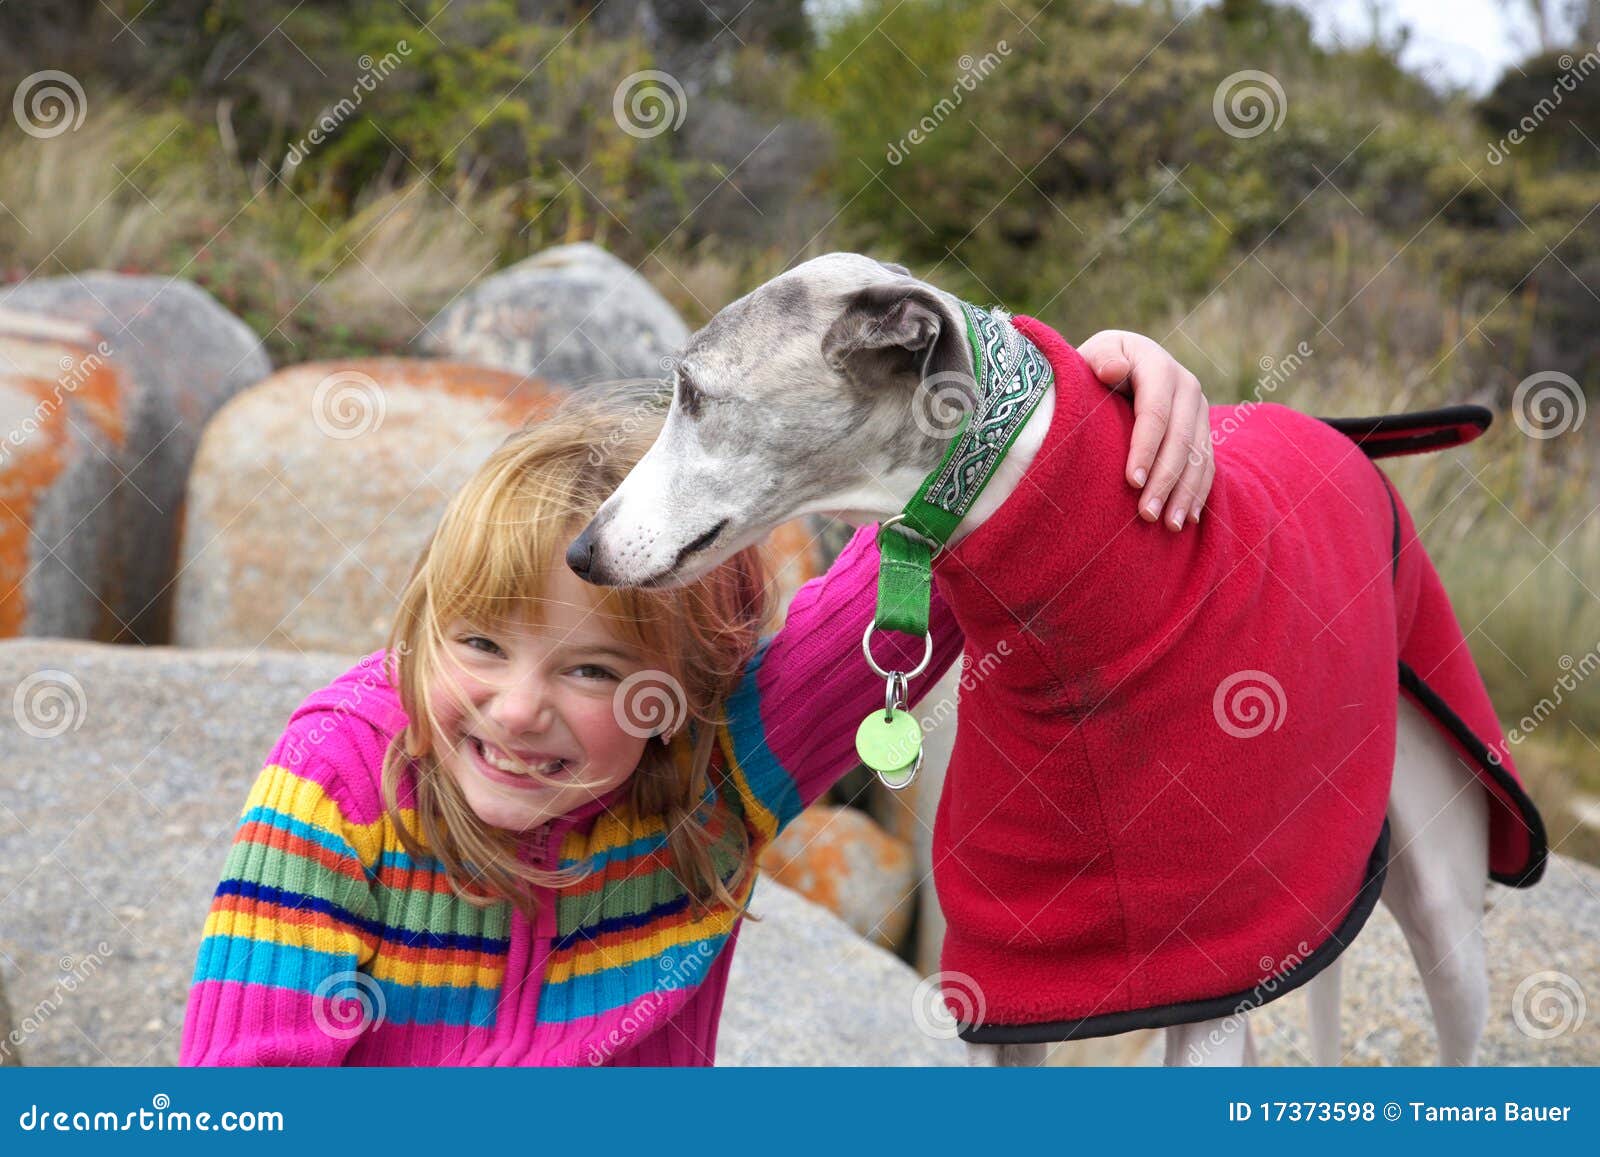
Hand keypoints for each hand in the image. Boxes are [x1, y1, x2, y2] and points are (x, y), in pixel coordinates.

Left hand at [1079, 329, 1214, 530]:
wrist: (1119, 362)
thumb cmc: (1095, 365)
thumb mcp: (1094, 354)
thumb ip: (1101, 359)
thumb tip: (1114, 370)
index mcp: (1158, 366)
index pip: (1155, 412)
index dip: (1145, 448)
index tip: (1131, 482)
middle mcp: (1186, 385)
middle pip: (1181, 439)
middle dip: (1165, 479)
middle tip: (1147, 514)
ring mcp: (1198, 408)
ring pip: (1199, 455)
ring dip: (1185, 493)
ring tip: (1168, 525)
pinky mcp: (1203, 428)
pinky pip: (1207, 464)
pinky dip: (1198, 492)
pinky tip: (1186, 518)